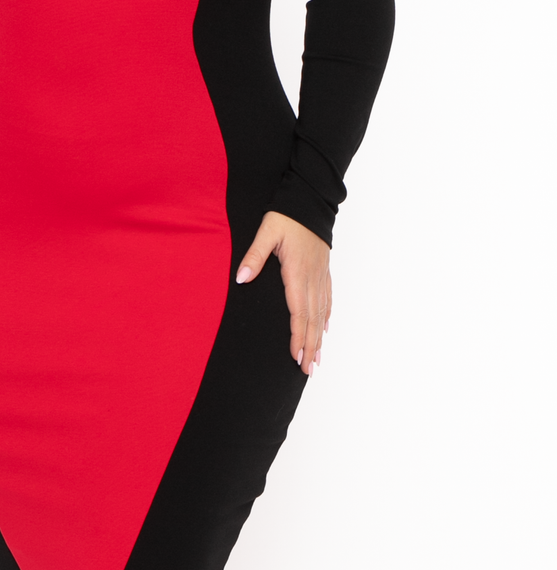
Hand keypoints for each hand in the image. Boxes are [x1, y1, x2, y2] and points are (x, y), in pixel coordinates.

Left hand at [235, 211, 330, 374]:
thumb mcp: (266, 232)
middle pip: (312, 319)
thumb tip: (241, 278)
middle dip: (310, 346)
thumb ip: (254, 256)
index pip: (298, 312)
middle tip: (308, 370)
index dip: (298, 336)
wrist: (309, 200)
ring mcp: (320, 275)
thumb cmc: (286, 215)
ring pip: (321, 312)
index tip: (296, 356)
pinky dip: (326, 316)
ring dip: (319, 337)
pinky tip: (325, 329)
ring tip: (317, 359)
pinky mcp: (323, 270)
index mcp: (297, 272)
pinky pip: (327, 298)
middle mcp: (312, 278)